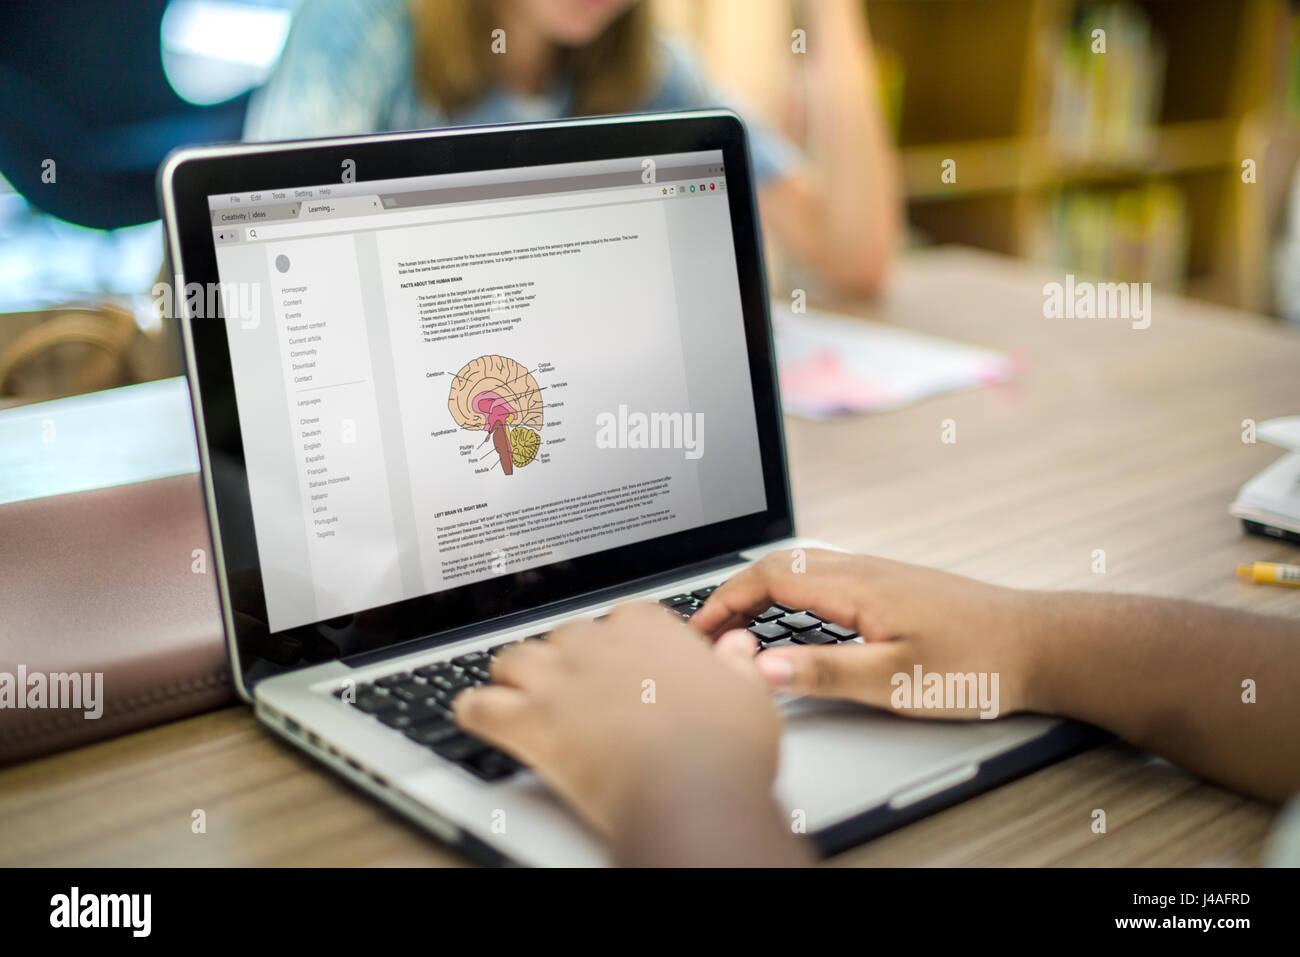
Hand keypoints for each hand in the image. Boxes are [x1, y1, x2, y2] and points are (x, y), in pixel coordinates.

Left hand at [453, 603, 783, 840]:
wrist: (690, 792)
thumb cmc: (723, 747)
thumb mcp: (749, 694)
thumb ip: (737, 664)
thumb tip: (739, 648)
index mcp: (648, 628)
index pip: (622, 617)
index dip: (620, 642)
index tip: (625, 663)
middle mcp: (596, 644)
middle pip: (564, 635)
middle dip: (566, 658)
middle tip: (577, 688)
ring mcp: (557, 679)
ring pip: (514, 658)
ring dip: (515, 675)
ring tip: (520, 692)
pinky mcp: (528, 722)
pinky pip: (479, 706)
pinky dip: (474, 711)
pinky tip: (476, 715)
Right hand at [691, 549, 1035, 718]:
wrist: (1040, 643)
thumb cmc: (977, 662)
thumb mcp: (893, 680)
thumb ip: (823, 673)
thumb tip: (761, 668)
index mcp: (856, 585)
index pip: (768, 578)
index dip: (724, 601)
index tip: (697, 630)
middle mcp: (865, 569)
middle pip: (780, 565)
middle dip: (735, 594)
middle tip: (709, 630)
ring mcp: (881, 574)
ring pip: (804, 568)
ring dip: (763, 592)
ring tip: (742, 627)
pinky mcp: (896, 586)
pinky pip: (827, 577)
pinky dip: (792, 594)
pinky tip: (799, 621)